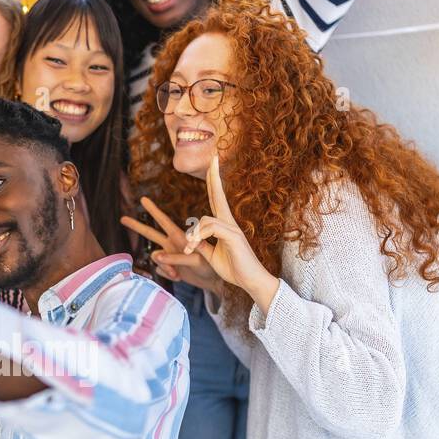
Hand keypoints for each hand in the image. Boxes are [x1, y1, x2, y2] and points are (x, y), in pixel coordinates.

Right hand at [122, 196, 222, 292]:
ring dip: (164, 266)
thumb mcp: (197, 260)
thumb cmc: (211, 266)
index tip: (143, 199)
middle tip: (122, 218)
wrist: (214, 281)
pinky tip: (179, 277)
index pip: (163, 221)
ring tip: (177, 274)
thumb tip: (157, 256)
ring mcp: (168, 257)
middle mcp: (171, 245)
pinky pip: (160, 270)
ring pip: (155, 258)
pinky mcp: (168, 268)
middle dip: (136, 226)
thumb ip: (177, 258)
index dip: (153, 210)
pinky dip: (168, 275)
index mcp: (179, 237)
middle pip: (150, 233)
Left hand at [183, 154, 279, 313]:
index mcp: (224, 225)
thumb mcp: (211, 256)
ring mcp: (232, 228)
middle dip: (215, 176)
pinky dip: (198, 237)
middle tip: (214, 157)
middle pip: (218, 195)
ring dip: (192, 234)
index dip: (214, 182)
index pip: (217, 199)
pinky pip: (211, 228)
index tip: (213, 165)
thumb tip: (191, 239)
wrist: (250, 281)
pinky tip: (192, 248)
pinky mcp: (233, 236)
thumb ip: (202, 245)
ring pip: (205, 219)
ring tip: (188, 249)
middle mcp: (229, 223)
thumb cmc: (234, 269)